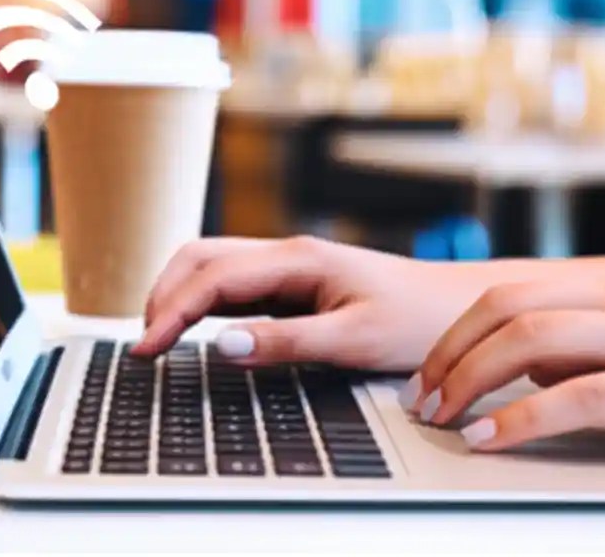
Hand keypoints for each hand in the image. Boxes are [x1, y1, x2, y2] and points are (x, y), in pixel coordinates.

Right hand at [131, 237, 463, 369]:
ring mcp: (289, 268)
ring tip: (158, 337)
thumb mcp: (353, 341)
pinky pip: (234, 284)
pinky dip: (203, 302)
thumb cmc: (418, 321)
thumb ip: (285, 342)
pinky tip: (195, 330)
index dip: (171, 312)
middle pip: (200, 257)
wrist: (461, 309)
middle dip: (162, 295)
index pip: (212, 277)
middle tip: (144, 346)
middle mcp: (287, 255)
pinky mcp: (295, 285)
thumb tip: (220, 344)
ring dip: (178, 295)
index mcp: (298, 260)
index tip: (146, 349)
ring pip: (212, 265)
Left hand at [407, 269, 604, 471]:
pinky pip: (580, 398)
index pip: (509, 294)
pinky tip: (491, 438)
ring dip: (471, 381)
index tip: (426, 375)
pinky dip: (522, 419)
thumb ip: (590, 346)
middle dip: (450, 355)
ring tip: (442, 418)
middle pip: (507, 310)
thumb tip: (527, 369)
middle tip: (421, 400)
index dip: (455, 335)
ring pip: (533, 341)